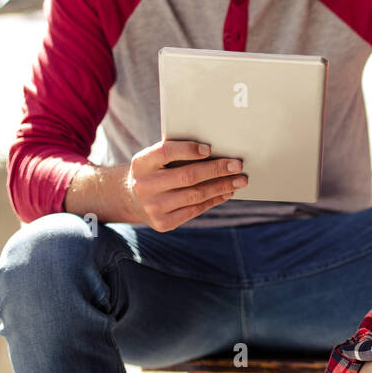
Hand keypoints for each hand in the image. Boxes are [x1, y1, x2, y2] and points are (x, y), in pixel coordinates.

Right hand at [125, 139, 247, 231]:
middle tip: (238, 165)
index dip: (188, 150)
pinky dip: (214, 200)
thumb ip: (178, 153)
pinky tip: (227, 193)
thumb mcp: (157, 159)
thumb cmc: (155, 171)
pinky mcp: (162, 223)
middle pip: (187, 176)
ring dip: (221, 187)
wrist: (132, 198)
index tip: (209, 148)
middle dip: (216, 170)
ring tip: (239, 180)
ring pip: (195, 195)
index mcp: (142, 163)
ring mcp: (153, 207)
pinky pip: (194, 210)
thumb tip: (218, 152)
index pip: (166, 152)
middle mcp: (144, 186)